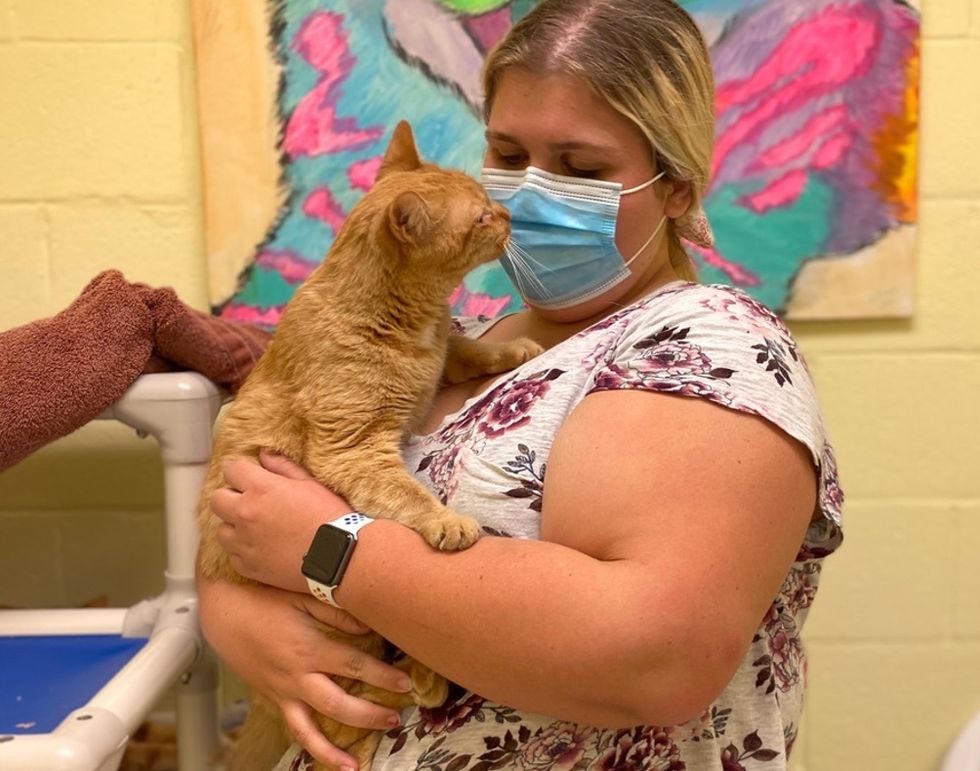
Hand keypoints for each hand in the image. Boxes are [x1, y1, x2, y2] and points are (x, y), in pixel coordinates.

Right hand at [197, 574, 411, 769]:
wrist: (223, 612)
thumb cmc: (264, 599)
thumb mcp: (302, 595)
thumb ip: (337, 613)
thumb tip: (369, 628)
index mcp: (309, 649)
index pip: (355, 667)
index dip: (383, 676)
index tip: (406, 683)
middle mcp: (297, 677)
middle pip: (339, 705)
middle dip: (370, 715)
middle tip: (395, 719)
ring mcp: (283, 692)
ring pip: (311, 730)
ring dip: (335, 749)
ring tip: (357, 764)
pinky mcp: (273, 700)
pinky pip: (293, 729)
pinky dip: (309, 748)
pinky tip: (325, 760)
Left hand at [211, 451, 352, 592]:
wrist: (339, 557)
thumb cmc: (329, 517)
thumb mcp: (310, 484)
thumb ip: (283, 467)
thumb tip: (264, 455)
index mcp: (260, 489)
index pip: (231, 469)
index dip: (242, 471)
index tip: (252, 478)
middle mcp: (245, 514)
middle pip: (217, 499)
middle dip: (231, 497)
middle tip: (250, 502)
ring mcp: (244, 543)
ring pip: (221, 530)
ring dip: (234, 526)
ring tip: (255, 529)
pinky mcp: (248, 567)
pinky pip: (233, 555)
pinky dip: (243, 551)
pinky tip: (262, 548)